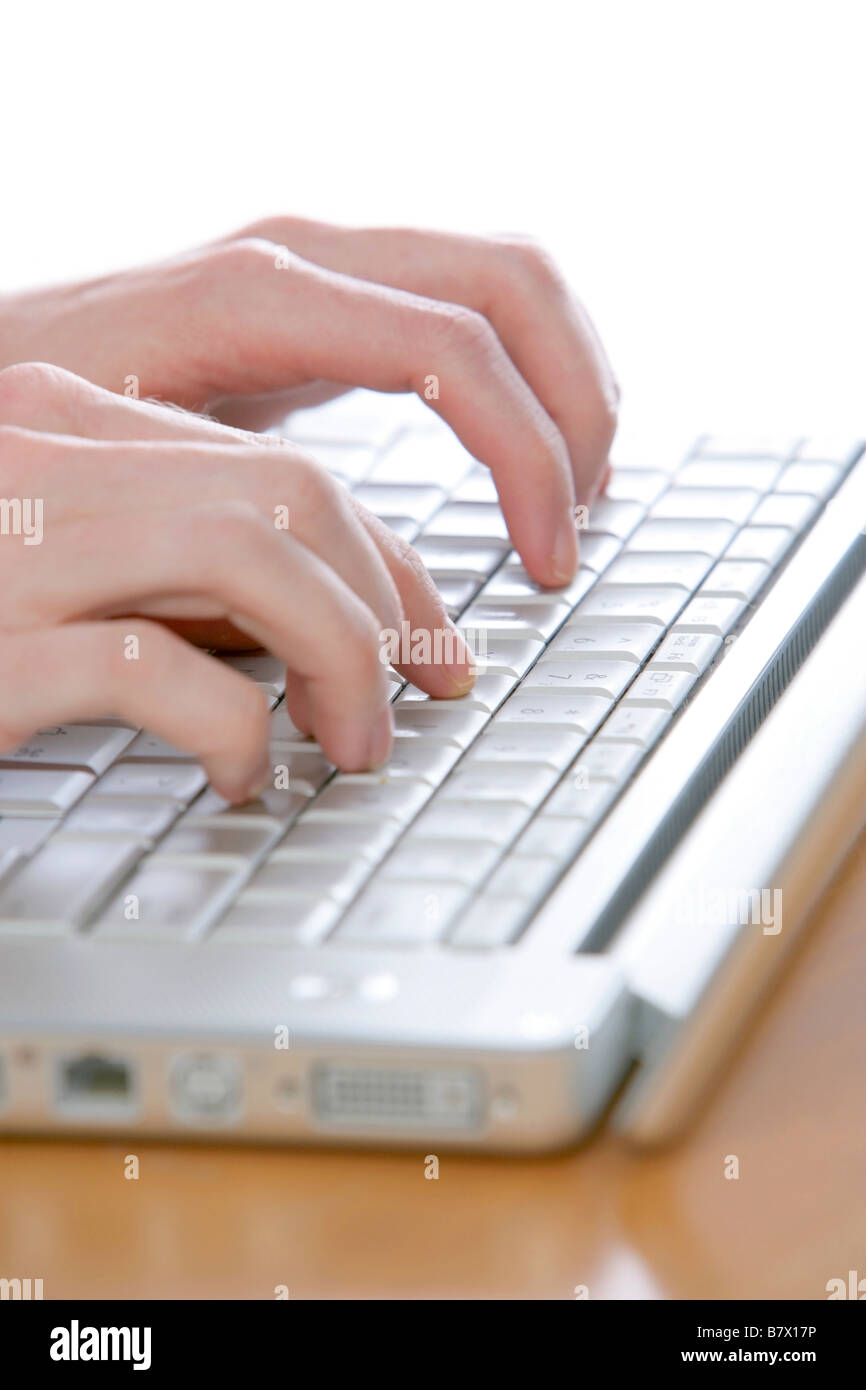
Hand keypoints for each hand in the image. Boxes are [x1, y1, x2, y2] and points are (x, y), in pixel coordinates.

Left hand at [0, 220, 617, 585]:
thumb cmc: (39, 425)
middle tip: (579, 523)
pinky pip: (471, 302)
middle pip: (513, 284)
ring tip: (578, 491)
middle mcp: (306, 254)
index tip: (545, 563)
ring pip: (507, 279)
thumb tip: (350, 625)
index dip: (530, 458)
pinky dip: (526, 373)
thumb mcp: (132, 483)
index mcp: (262, 298)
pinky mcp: (331, 297)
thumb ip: (250, 530)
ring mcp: (324, 263)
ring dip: (568, 381)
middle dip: (578, 408)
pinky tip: (527, 451)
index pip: (458, 351)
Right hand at [0, 363, 475, 795]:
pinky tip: (240, 774)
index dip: (389, 560)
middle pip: (291, 489)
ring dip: (340, 655)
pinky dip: (232, 729)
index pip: (282, 464)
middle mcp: (39, 451)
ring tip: (354, 741)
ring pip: (249, 552)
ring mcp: (9, 539)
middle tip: (416, 691)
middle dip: (390, 602)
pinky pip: (154, 669)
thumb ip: (185, 574)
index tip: (434, 640)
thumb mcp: (70, 570)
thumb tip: (336, 624)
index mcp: (67, 419)